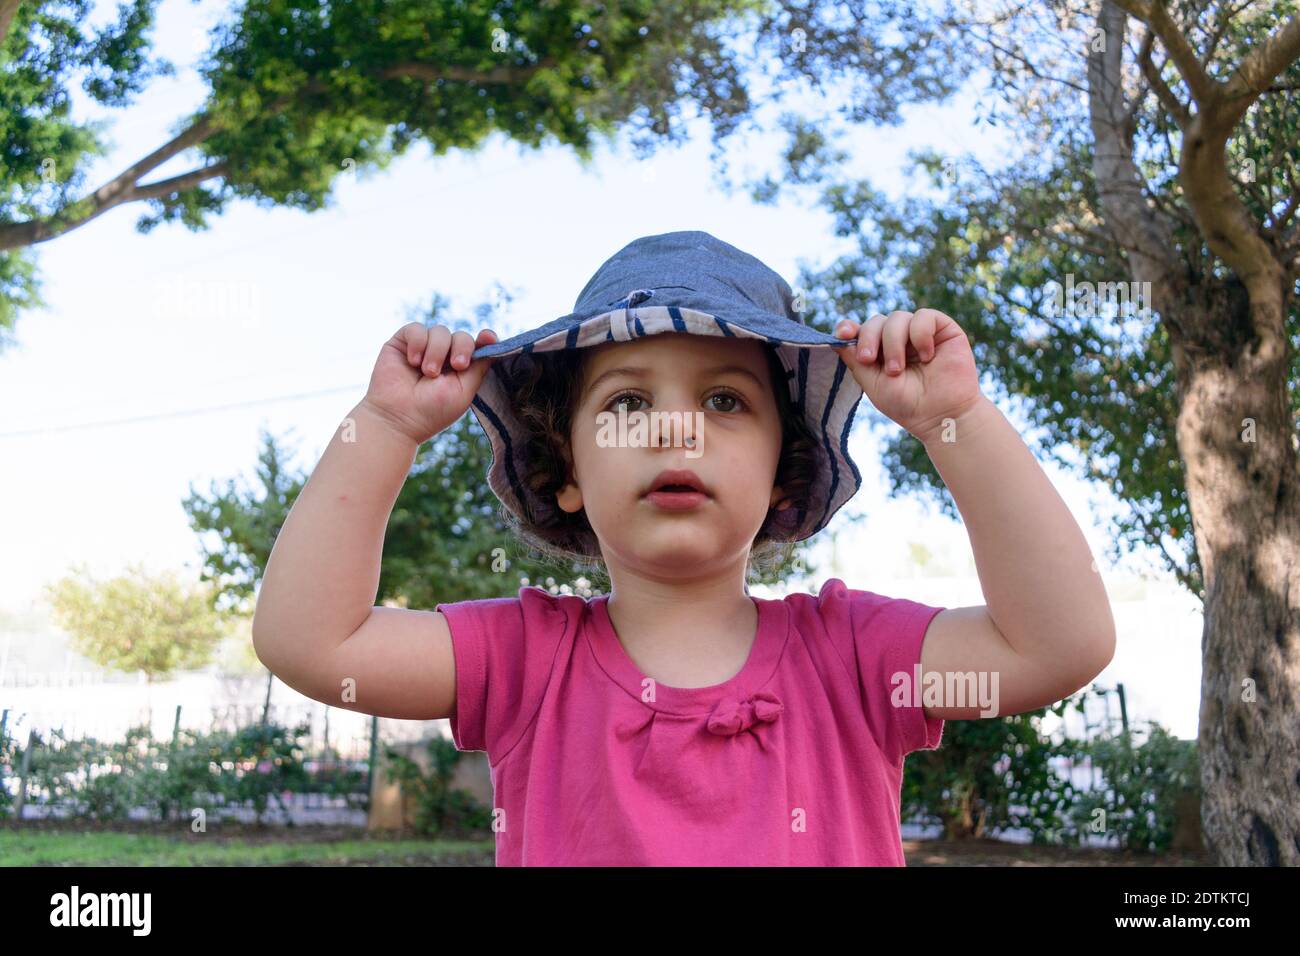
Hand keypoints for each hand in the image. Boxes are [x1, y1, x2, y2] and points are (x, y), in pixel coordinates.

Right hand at [361, 323, 498, 443]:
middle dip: (461, 348)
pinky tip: (413, 362)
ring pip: (440, 331)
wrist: (397, 418)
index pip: (477, 346)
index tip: (488, 338)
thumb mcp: (464, 390)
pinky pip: (416, 328)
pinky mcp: (403, 342)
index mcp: (460, 369)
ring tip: (428, 373)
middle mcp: (443, 357)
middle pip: (461, 336)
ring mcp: (423, 348)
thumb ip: (479, 366)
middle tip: (457, 366)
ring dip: (437, 352)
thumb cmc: (432, 411)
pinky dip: (418, 343)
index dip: (486, 339)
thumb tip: (492, 341)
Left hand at [833, 308, 984, 442]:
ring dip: (893, 343)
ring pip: (897, 318)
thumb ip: (855, 360)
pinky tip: (926, 356)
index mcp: (880, 351)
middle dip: (869, 338)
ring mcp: (919, 332)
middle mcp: (899, 339)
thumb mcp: (873, 383)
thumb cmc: (907, 404)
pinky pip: (924, 316)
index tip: (843, 334)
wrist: (941, 415)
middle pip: (876, 321)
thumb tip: (836, 338)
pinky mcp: (942, 329)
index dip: (849, 327)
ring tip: (898, 369)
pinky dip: (920, 334)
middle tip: (869, 360)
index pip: (860, 330)